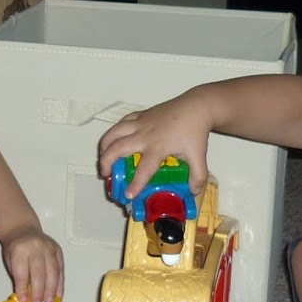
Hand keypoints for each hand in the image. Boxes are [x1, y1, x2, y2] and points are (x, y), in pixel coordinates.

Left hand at [1, 228, 63, 301]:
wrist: (22, 229)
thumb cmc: (14, 248)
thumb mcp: (10, 260)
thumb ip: (18, 276)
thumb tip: (26, 297)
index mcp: (20, 250)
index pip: (22, 272)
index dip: (23, 288)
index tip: (24, 301)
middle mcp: (36, 247)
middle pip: (39, 272)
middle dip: (39, 291)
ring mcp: (49, 248)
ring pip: (53, 271)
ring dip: (52, 289)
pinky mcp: (58, 250)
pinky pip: (61, 268)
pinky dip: (60, 283)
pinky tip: (58, 294)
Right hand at [97, 89, 213, 199]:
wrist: (196, 107)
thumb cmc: (195, 131)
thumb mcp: (199, 156)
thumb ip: (198, 176)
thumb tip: (193, 191)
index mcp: (158, 147)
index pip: (144, 169)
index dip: (135, 184)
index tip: (128, 195)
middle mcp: (145, 134)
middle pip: (118, 148)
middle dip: (106, 162)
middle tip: (105, 175)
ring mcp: (140, 122)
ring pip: (114, 132)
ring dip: (104, 145)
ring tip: (102, 157)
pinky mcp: (140, 114)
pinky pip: (121, 122)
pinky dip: (114, 132)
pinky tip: (113, 140)